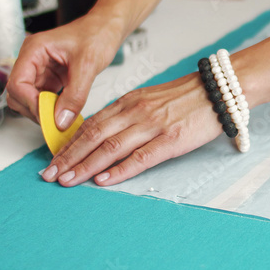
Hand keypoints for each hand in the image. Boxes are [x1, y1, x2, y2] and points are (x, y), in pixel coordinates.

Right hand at [6, 14, 122, 128]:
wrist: (108, 28)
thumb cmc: (97, 34)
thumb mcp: (88, 65)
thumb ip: (75, 95)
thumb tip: (61, 120)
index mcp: (34, 49)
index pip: (18, 83)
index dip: (30, 103)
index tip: (48, 117)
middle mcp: (32, 59)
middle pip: (18, 94)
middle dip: (34, 110)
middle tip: (55, 121)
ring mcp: (40, 69)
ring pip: (28, 99)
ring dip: (41, 111)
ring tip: (61, 118)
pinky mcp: (50, 77)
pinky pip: (42, 98)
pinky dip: (50, 109)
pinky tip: (63, 113)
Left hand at [40, 73, 223, 186]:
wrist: (220, 89)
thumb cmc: (188, 96)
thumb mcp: (150, 98)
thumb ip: (127, 114)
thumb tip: (103, 134)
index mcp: (129, 101)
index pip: (90, 124)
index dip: (69, 143)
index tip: (53, 159)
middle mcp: (136, 112)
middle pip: (93, 136)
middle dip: (68, 157)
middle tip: (49, 174)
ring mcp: (153, 126)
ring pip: (110, 147)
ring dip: (85, 165)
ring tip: (67, 180)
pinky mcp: (171, 140)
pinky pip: (140, 157)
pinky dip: (119, 169)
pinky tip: (103, 179)